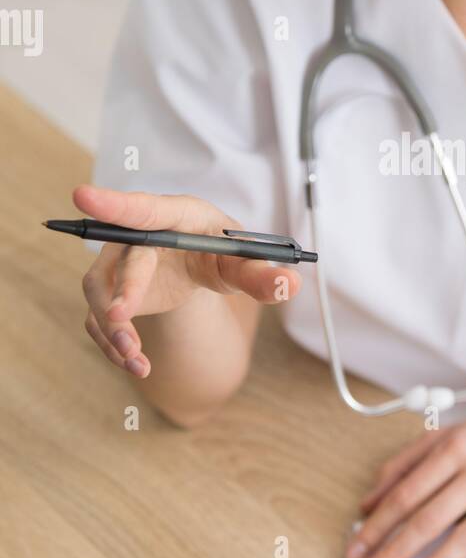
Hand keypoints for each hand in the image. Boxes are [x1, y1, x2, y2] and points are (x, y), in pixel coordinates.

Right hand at [76, 183, 301, 378]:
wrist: (203, 264)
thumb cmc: (223, 250)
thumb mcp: (245, 262)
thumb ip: (263, 273)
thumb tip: (290, 283)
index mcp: (175, 216)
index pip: (143, 208)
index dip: (113, 202)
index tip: (83, 193)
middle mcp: (138, 236)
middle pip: (121, 260)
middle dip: (119, 290)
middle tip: (121, 319)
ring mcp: (119, 264)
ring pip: (101, 293)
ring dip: (114, 329)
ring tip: (139, 363)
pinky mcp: (112, 292)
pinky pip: (99, 318)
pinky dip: (113, 344)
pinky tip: (136, 364)